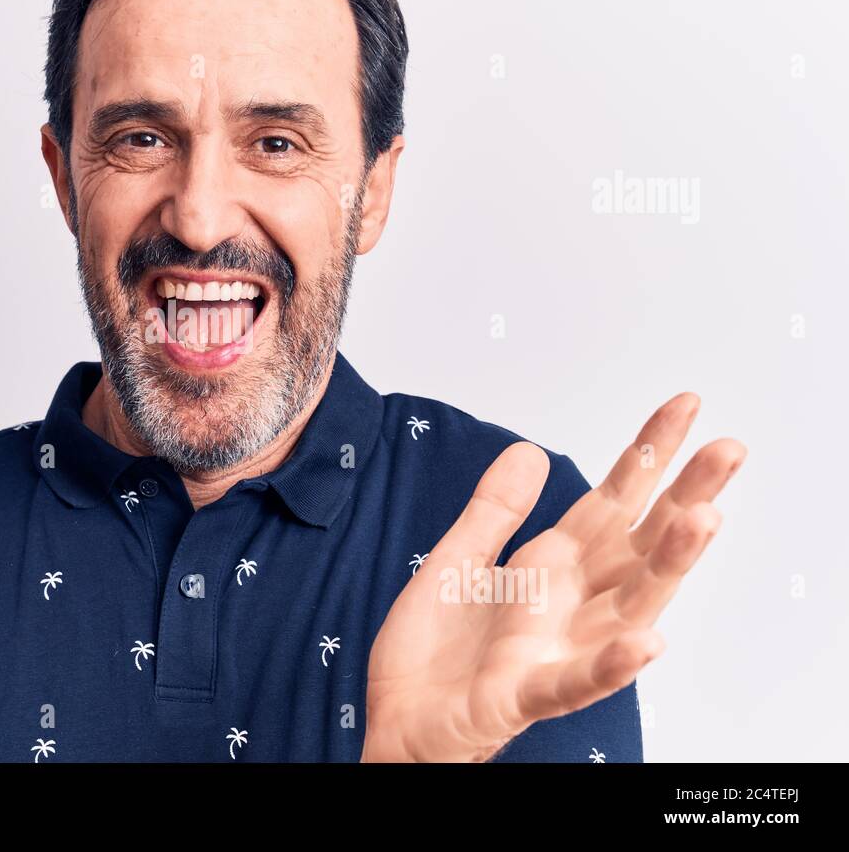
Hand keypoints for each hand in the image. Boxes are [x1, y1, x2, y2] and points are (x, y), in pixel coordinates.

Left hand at [361, 393, 743, 761]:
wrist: (396, 719)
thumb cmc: (435, 652)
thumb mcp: (458, 561)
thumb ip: (494, 511)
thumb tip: (530, 450)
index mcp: (553, 569)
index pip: (614, 502)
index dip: (647, 455)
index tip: (686, 406)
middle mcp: (569, 606)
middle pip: (639, 546)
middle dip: (684, 498)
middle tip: (729, 449)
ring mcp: (554, 651)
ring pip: (626, 607)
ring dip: (664, 567)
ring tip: (702, 519)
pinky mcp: (523, 694)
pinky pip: (575, 680)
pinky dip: (611, 663)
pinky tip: (646, 640)